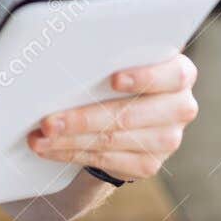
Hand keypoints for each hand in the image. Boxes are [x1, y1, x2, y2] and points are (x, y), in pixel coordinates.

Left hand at [26, 54, 198, 181]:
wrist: (130, 115)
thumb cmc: (120, 78)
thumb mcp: (123, 61)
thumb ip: (111, 56)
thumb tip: (67, 55)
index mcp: (179, 74)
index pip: (171, 75)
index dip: (143, 78)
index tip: (113, 80)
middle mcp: (180, 107)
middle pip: (129, 115)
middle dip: (82, 119)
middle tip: (48, 122)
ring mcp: (168, 140)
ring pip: (112, 141)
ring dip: (70, 141)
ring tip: (39, 138)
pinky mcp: (149, 164)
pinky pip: (106, 161)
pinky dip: (73, 154)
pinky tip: (52, 149)